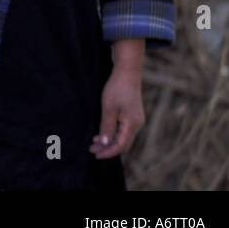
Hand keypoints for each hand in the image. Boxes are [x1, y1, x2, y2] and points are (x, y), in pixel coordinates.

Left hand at [91, 40, 145, 158]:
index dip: (108, 152)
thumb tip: (106, 144)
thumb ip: (107, 127)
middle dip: (107, 148)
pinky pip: (123, 130)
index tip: (95, 154)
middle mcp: (137, 125)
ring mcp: (136, 120)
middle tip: (91, 149)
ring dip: (109, 142)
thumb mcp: (109, 108)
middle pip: (122, 144)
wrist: (127, 73)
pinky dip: (113, 134)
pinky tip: (102, 134)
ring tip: (94, 143)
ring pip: (123, 137)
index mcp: (132, 125)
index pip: (121, 145)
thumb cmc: (117, 89)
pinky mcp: (132, 116)